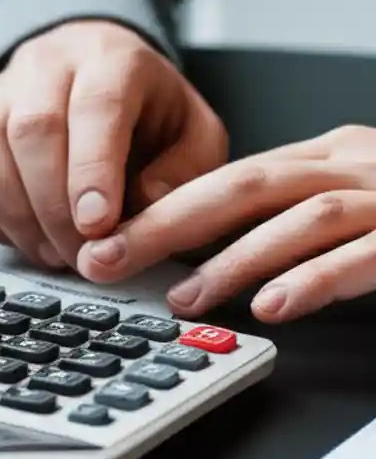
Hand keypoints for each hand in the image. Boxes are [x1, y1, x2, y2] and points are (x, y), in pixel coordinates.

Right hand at [0, 20, 227, 267]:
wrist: (91, 75)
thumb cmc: (145, 113)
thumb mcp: (193, 134)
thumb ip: (183, 172)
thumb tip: (148, 206)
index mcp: (110, 59)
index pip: (95, 106)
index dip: (92, 169)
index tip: (97, 226)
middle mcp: (44, 65)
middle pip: (32, 129)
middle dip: (54, 206)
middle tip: (80, 256)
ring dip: (16, 213)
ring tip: (52, 252)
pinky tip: (21, 235)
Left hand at [78, 125, 375, 322]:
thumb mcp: (349, 196)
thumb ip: (286, 211)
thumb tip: (199, 246)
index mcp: (330, 153)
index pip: (230, 173)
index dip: (164, 205)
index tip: (109, 236)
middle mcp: (357, 164)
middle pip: (244, 184)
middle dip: (167, 222)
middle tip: (108, 257)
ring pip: (301, 215)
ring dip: (234, 257)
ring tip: (183, 294)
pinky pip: (367, 256)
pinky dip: (317, 279)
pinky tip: (274, 305)